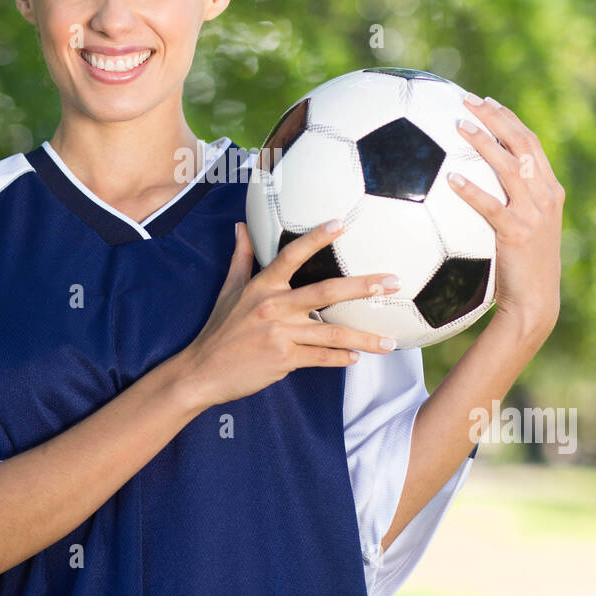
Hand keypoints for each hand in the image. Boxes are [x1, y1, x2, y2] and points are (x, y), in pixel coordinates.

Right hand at [181, 220, 400, 408]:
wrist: (203, 371)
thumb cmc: (219, 329)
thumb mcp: (229, 289)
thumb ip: (242, 257)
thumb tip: (241, 226)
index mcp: (263, 286)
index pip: (292, 255)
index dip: (317, 238)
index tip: (342, 224)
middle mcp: (274, 306)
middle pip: (325, 291)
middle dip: (363, 286)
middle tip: (393, 282)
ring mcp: (280, 334)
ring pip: (332, 333)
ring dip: (365, 337)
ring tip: (390, 341)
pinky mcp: (284, 359)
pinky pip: (321, 358)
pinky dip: (342, 358)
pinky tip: (358, 357)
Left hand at [448, 94, 563, 342]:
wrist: (535, 303)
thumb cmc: (520, 266)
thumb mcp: (524, 227)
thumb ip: (509, 201)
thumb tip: (470, 177)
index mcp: (550, 190)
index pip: (531, 143)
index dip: (508, 118)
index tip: (486, 100)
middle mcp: (546, 197)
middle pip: (522, 144)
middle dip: (496, 117)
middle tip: (467, 100)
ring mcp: (534, 214)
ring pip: (509, 167)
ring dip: (483, 143)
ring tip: (457, 126)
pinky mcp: (517, 234)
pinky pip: (491, 206)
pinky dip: (471, 189)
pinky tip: (450, 178)